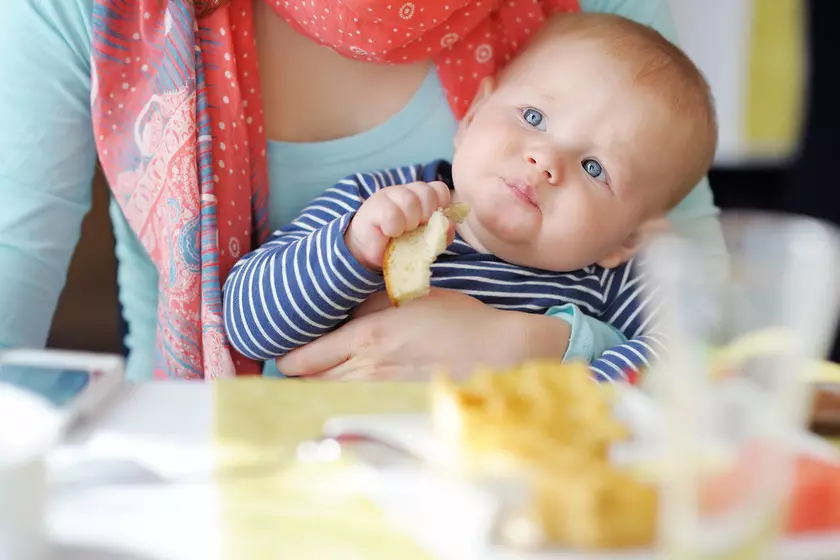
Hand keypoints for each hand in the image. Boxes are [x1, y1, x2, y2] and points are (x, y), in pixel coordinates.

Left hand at [276, 289, 571, 379]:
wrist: (497, 351)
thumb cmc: (456, 318)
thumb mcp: (410, 295)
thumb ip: (370, 301)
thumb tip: (344, 307)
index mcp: (366, 337)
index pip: (305, 359)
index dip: (287, 359)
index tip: (284, 354)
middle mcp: (367, 370)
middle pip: (311, 385)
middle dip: (298, 379)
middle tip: (294, 370)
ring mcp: (382, 393)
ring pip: (331, 400)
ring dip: (318, 392)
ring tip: (314, 384)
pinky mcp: (398, 407)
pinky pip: (358, 410)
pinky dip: (344, 405)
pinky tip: (347, 399)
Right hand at [345, 181, 451, 270]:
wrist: (368, 252)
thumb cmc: (398, 245)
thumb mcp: (424, 242)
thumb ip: (441, 234)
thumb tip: (450, 225)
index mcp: (421, 197)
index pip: (439, 189)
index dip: (441, 205)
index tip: (432, 222)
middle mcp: (406, 191)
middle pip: (427, 192)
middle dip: (426, 215)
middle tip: (415, 229)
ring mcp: (389, 195)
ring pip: (410, 200)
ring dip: (408, 223)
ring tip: (401, 232)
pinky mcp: (374, 205)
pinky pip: (392, 214)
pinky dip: (393, 228)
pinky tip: (388, 232)